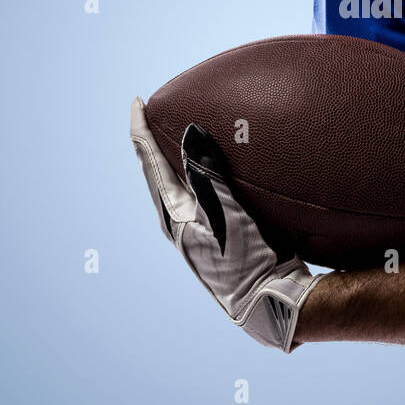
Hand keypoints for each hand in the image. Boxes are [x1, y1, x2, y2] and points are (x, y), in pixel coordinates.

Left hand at [130, 96, 327, 351]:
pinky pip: (193, 194)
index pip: (150, 163)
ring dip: (171, 158)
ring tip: (174, 134)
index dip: (140, 131)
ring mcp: (193, 231)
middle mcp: (177, 222)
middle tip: (152, 112)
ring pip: (173, 184)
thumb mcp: (227, 211)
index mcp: (173, 214)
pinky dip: (192, 173)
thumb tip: (189, 130)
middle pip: (156, 172)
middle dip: (151, 142)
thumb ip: (208, 171)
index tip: (137, 103)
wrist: (267, 301)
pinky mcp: (211, 235)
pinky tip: (207, 169)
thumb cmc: (246, 258)